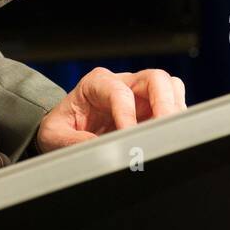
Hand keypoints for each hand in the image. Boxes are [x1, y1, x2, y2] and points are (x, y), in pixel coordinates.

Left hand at [34, 68, 186, 152]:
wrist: (61, 133)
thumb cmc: (57, 130)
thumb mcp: (54, 136)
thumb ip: (72, 142)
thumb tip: (99, 151)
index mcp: (95, 84)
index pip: (119, 91)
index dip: (127, 114)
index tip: (129, 138)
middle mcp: (122, 84)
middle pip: (155, 78)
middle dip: (164, 103)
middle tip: (165, 132)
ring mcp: (139, 97)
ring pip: (170, 89)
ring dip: (175, 111)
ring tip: (170, 137)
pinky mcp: (150, 112)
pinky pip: (173, 108)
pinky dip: (175, 123)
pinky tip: (168, 140)